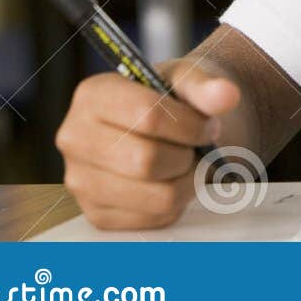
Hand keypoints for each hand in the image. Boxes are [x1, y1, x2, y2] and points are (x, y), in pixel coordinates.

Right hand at [55, 59, 239, 229]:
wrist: (161, 126)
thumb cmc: (170, 100)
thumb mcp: (186, 80)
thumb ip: (206, 86)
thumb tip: (226, 95)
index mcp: (92, 95)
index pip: (148, 115)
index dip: (190, 125)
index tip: (208, 125)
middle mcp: (74, 138)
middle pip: (147, 161)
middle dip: (187, 155)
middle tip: (196, 147)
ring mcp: (79, 180)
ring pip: (155, 196)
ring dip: (186, 181)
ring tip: (187, 164)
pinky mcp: (96, 213)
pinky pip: (151, 219)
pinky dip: (175, 203)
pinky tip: (170, 181)